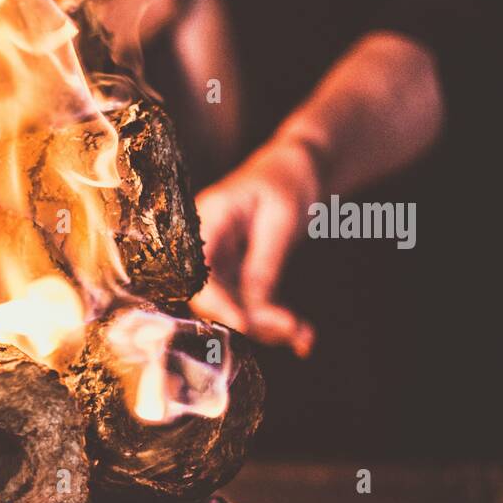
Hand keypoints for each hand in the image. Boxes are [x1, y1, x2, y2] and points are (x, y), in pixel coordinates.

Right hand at [191, 137, 318, 355]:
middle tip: (292, 330)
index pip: (199, 273)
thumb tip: (252, 309)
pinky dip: (273, 319)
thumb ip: (264, 264)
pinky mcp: (235, 273)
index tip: (245, 324)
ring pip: (233, 306)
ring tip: (304, 335)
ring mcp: (218, 261)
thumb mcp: (281, 219)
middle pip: (214, 297)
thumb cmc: (288, 179)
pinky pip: (249, 303)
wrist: (296, 166)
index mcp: (207, 222)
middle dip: (252, 319)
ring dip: (267, 326)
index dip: (218, 303)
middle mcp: (205, 245)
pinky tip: (301, 334)